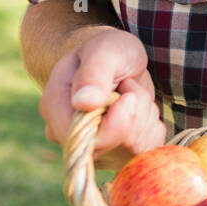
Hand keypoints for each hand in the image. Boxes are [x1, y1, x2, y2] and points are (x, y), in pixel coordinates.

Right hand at [38, 28, 165, 170]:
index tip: (130, 95)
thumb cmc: (108, 51)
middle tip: (130, 86)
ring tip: (132, 94)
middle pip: (111, 145)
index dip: (114, 123)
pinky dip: (152, 128)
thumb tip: (84, 103)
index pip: (82, 138)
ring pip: (132, 148)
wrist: (119, 62)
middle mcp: (67, 135)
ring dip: (144, 117)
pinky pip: (145, 150)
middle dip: (134, 114)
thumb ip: (93, 74)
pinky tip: (141, 109)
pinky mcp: (115, 155)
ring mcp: (91, 149)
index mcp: (54, 107)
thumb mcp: (104, 50)